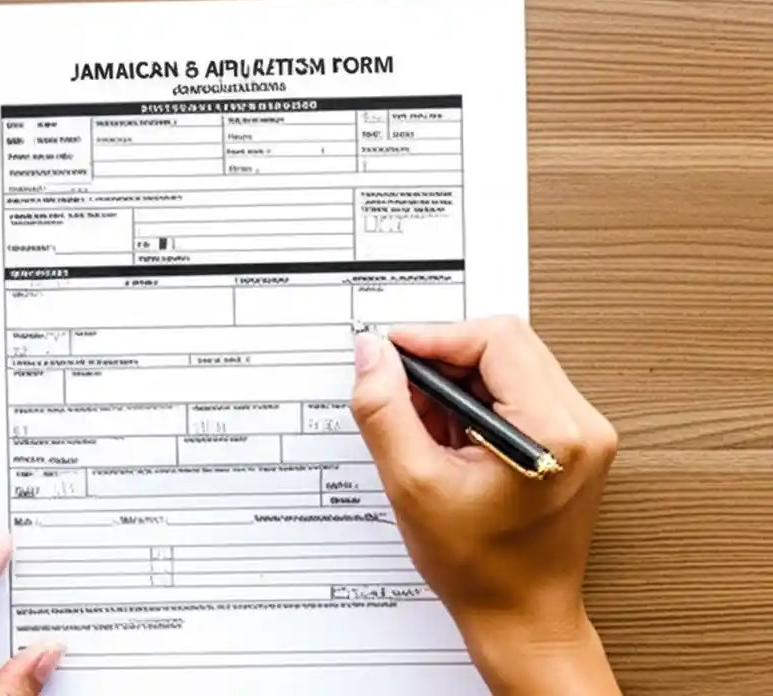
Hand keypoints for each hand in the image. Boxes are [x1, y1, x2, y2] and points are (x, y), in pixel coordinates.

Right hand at [350, 317, 619, 695]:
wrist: (521, 617)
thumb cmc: (480, 569)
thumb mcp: (412, 485)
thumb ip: (384, 411)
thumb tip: (372, 356)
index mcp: (552, 432)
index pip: (493, 340)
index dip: (434, 337)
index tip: (392, 353)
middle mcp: (581, 425)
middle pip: (505, 344)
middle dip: (444, 359)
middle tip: (403, 391)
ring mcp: (583, 433)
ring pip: (511, 364)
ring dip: (459, 380)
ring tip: (425, 424)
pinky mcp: (574, 441)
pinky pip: (521, 391)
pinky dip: (478, 400)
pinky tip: (450, 437)